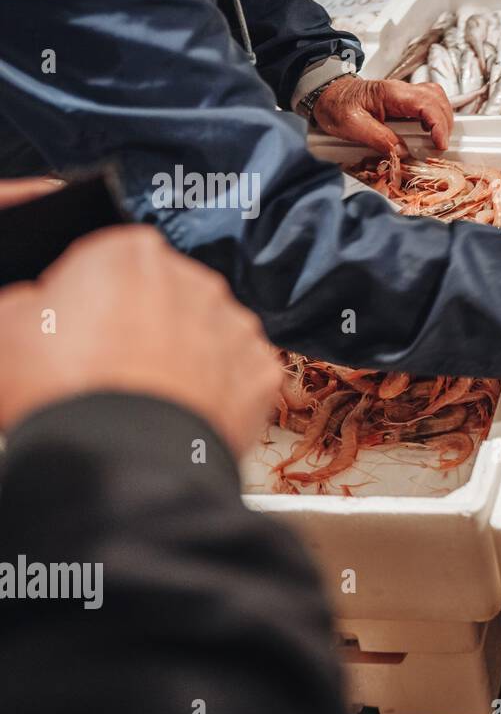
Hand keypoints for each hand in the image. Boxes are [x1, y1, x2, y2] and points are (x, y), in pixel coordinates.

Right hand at [0, 225, 280, 455]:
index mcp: (130, 254)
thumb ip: (23, 305)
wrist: (126, 458)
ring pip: (208, 335)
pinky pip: (240, 375)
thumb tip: (32, 308)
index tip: (79, 328)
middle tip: (113, 371)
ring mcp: (235, 325)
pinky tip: (187, 414)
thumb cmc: (66, 393)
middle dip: (145, 326)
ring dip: (188, 358)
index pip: (112, 261)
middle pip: (166, 297)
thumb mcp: (6, 333)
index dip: (91, 297)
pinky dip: (221, 392)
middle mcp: (194, 280)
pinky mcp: (262, 370)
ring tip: (150, 400)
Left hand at [312, 75, 452, 154]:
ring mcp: (404, 94)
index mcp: (390, 93)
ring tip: (437, 140)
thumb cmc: (337, 107)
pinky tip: (430, 132)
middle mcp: (401, 90)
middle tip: (439, 147)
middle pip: (437, 99)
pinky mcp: (404, 101)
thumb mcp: (352, 126)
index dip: (438, 124)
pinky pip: (429, 104)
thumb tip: (403, 152)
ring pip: (437, 99)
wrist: (327, 95)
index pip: (426, 104)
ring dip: (443, 120)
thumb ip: (379, 139)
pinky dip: (436, 118)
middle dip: (444, 124)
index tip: (440, 145)